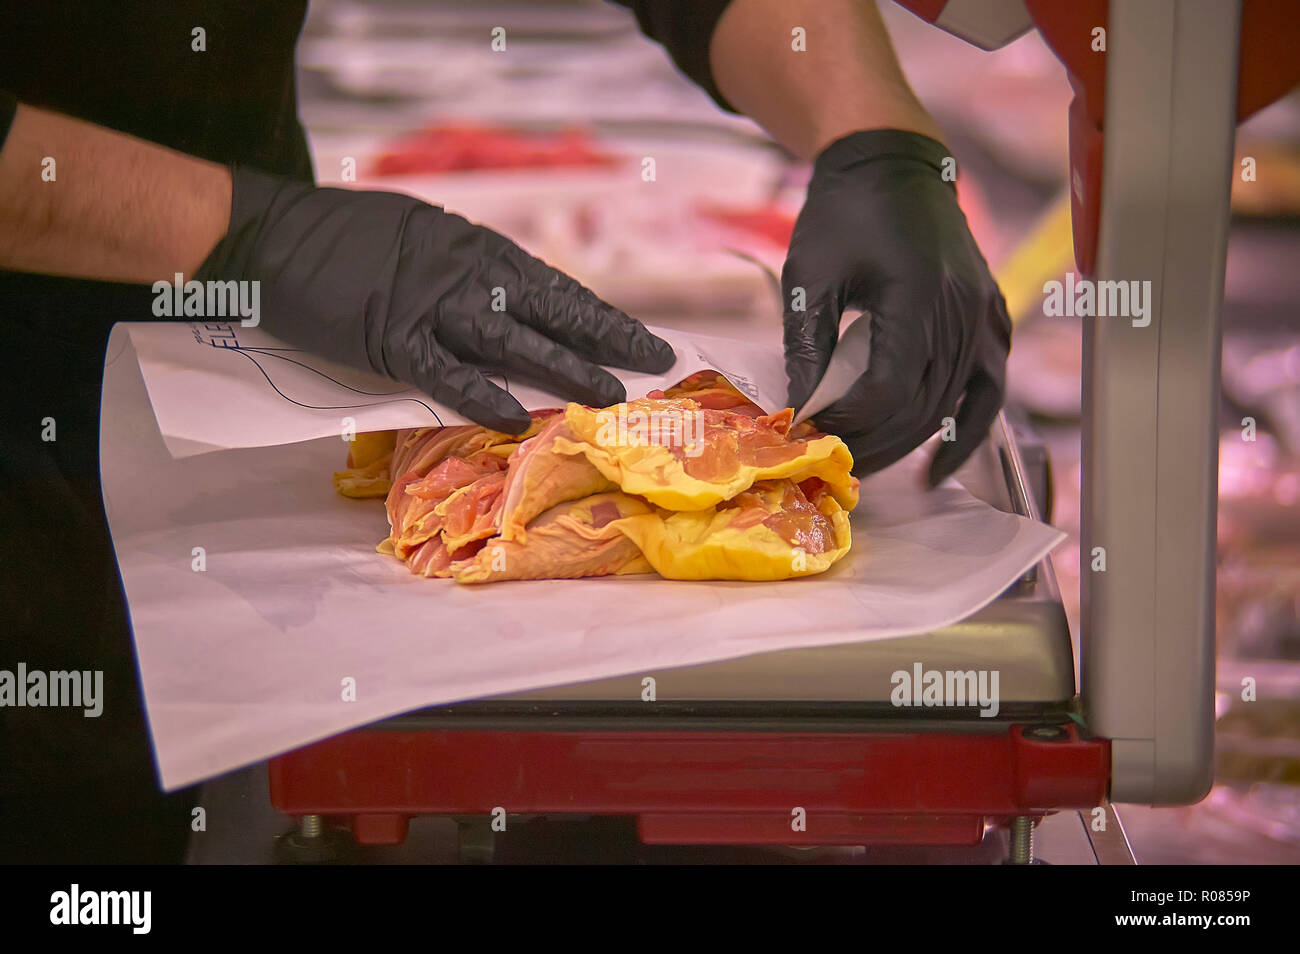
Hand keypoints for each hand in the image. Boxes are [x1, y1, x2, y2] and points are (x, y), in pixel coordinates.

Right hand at [197, 166, 674, 433]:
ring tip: (609, 396)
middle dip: (608, 340)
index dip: (602, 316)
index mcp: (473, 245)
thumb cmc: (344, 235)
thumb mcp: (420, 233)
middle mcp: (464, 270)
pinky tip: (518, 416)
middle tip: (656, 364)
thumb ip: (466, 269)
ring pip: (512, 341)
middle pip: (551, 309)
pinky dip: (481, 395)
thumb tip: (507, 304)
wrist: (272, 232)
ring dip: (565, 368)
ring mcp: (429, 304)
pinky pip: (445, 373)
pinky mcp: (389, 337)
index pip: (555, 287)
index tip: (644, 338)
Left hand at [781, 129, 1010, 483]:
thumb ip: (808, 348)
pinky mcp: (991, 318)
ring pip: (950, 404)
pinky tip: (940, 466)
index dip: (849, 421)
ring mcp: (983, 316)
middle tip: (833, 462)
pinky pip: (987, 389)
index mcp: (915, 296)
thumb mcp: (810, 277)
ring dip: (907, 442)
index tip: (812, 431)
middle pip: (919, 405)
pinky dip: (966, 430)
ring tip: (867, 464)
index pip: (887, 389)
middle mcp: (960, 311)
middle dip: (872, 442)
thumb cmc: (844, 214)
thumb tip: (801, 412)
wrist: (891, 164)